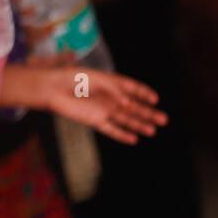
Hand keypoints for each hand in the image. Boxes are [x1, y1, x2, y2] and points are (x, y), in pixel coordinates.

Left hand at [43, 67, 167, 144]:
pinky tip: (134, 139)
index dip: (144, 93)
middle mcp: (110, 98)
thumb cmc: (74, 78)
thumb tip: (128, 103)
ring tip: (153, 130)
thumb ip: (115, 90)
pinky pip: (111, 129)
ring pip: (126, 119)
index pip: (133, 88)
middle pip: (134, 107)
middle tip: (164, 119)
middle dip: (148, 113)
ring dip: (139, 125)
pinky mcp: (95, 120)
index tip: (155, 98)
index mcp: (112, 83)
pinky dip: (122, 135)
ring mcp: (103, 110)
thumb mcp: (98, 79)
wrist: (54, 88)